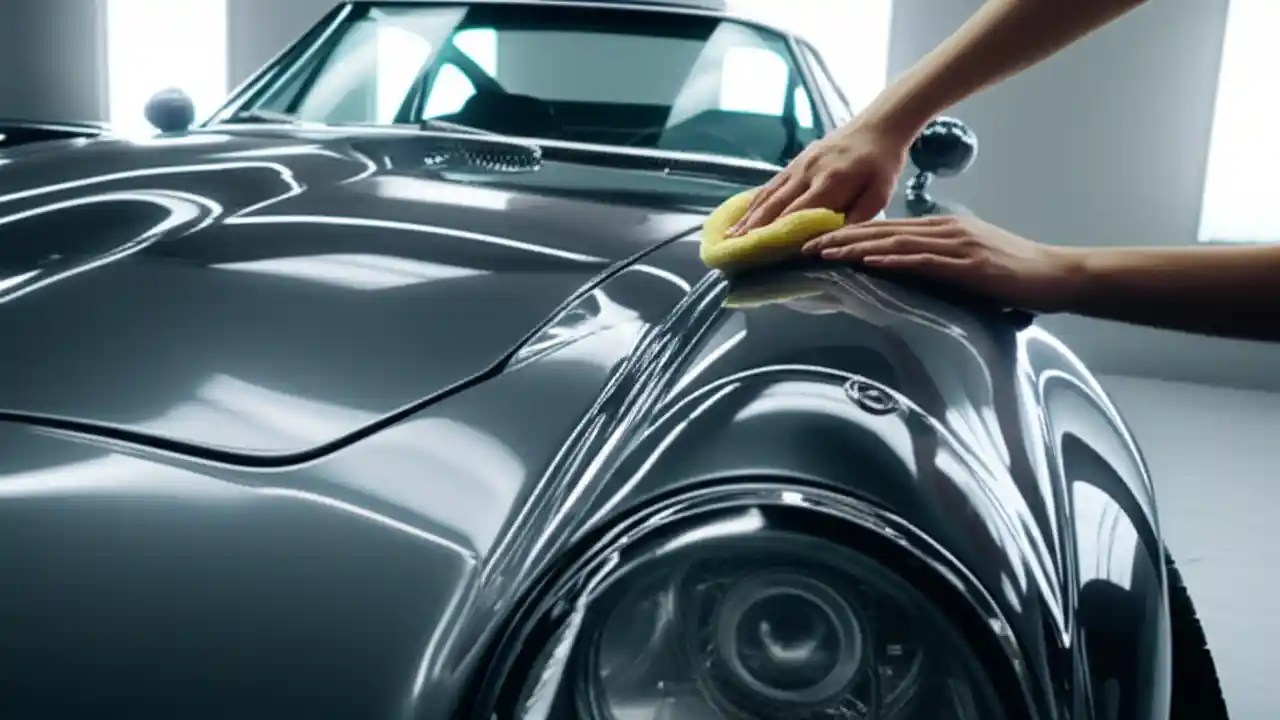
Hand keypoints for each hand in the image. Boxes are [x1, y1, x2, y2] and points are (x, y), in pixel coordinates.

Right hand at [726, 119, 911, 236]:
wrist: (878, 126)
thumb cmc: (882, 165)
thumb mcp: (878, 196)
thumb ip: (854, 219)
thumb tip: (828, 240)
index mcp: (830, 183)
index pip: (798, 214)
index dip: (778, 233)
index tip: (760, 251)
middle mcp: (808, 173)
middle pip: (776, 205)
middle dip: (754, 227)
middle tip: (734, 247)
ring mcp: (799, 165)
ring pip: (769, 193)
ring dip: (748, 215)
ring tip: (730, 234)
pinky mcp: (796, 161)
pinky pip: (772, 183)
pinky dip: (755, 200)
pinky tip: (744, 213)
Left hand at [801, 215, 1083, 311]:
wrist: (1057, 275)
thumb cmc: (1013, 273)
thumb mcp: (967, 260)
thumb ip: (935, 261)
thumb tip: (901, 269)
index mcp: (942, 228)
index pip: (885, 229)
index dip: (848, 233)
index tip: (815, 241)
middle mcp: (945, 230)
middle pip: (882, 232)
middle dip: (839, 238)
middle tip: (804, 245)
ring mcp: (958, 246)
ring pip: (896, 243)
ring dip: (856, 248)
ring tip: (824, 254)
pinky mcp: (970, 266)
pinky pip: (925, 261)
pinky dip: (894, 261)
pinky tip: (870, 262)